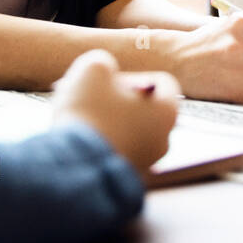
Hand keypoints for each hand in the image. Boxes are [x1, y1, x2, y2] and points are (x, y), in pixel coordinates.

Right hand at [52, 49, 178, 171]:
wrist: (74, 167)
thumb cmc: (89, 113)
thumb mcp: (93, 69)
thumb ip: (104, 62)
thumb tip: (104, 71)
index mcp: (167, 111)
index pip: (161, 83)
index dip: (133, 76)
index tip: (110, 81)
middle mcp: (164, 140)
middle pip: (144, 108)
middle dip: (117, 99)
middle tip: (90, 96)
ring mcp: (146, 163)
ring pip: (128, 131)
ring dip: (106, 121)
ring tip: (78, 116)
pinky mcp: (124, 180)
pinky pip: (115, 152)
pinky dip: (101, 143)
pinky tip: (78, 139)